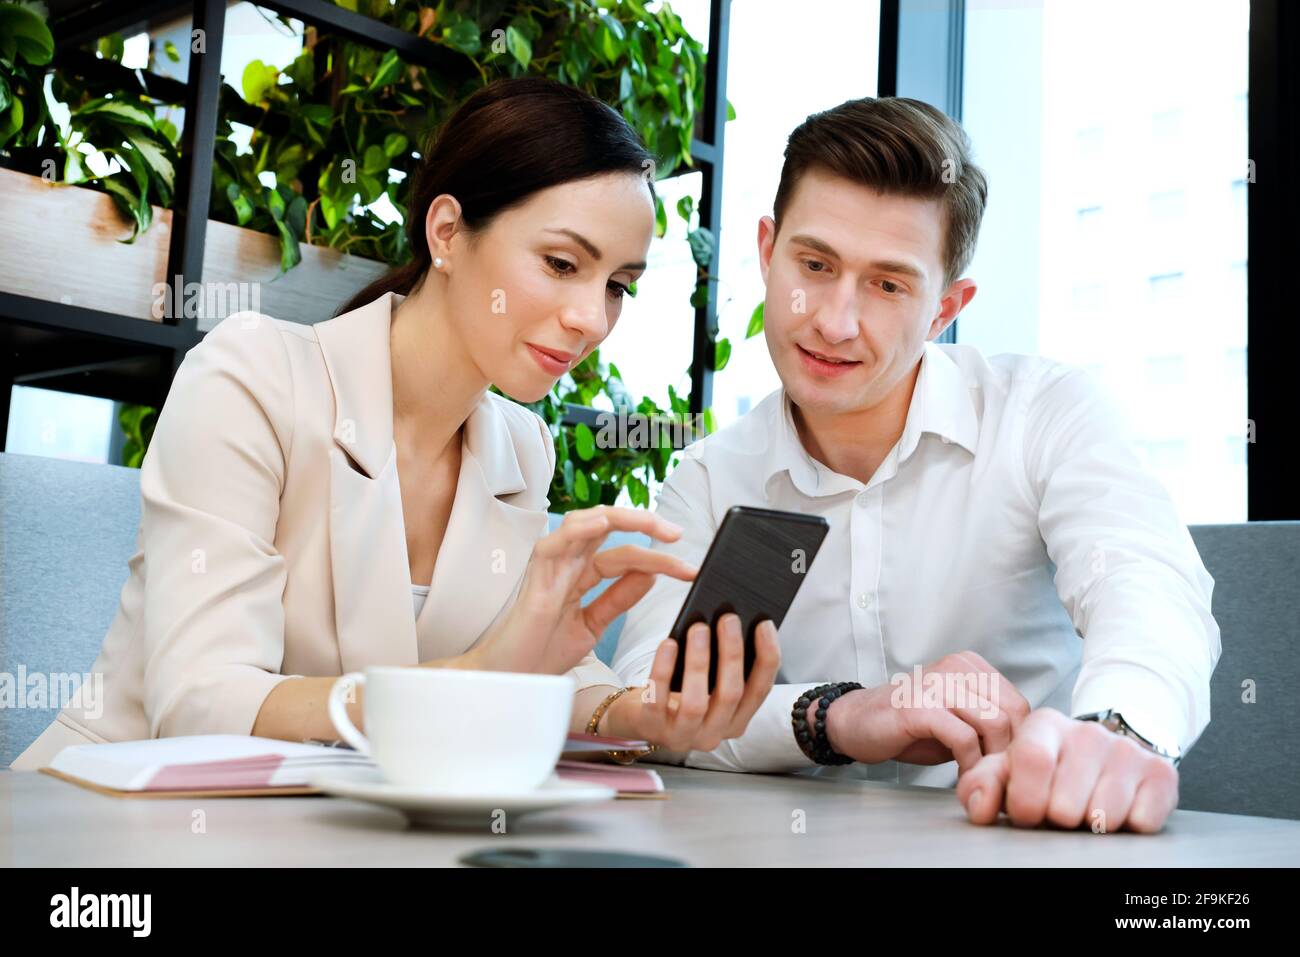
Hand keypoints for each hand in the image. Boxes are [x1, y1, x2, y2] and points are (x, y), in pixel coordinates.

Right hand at [468, 506, 696, 674]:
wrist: (511, 680)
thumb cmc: (542, 652)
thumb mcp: (593, 625)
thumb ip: (618, 598)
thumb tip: (651, 574)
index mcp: (581, 574)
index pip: (625, 555)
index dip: (659, 560)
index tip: (690, 569)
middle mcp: (567, 563)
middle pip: (609, 527)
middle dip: (646, 525)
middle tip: (679, 535)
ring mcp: (551, 566)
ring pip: (586, 524)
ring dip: (623, 520)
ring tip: (655, 526)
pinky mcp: (535, 577)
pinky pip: (555, 543)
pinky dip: (578, 530)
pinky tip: (602, 525)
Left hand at [603, 613, 780, 751]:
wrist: (640, 717)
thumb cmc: (680, 691)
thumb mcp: (708, 684)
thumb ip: (724, 665)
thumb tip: (732, 623)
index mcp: (736, 721)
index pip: (760, 690)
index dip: (766, 657)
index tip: (764, 624)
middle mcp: (714, 734)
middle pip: (731, 695)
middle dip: (732, 654)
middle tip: (729, 618)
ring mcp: (682, 735)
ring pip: (696, 702)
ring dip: (699, 662)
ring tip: (698, 628)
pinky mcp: (652, 728)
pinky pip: (658, 700)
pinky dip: (664, 669)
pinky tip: (669, 644)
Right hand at [822, 651, 1031, 773]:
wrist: (855, 723)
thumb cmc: (909, 727)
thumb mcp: (956, 717)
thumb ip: (988, 722)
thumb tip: (1028, 749)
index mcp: (969, 665)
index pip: (1019, 704)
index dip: (1020, 741)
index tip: (1008, 769)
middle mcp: (955, 667)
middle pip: (1013, 714)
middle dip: (1010, 753)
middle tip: (999, 780)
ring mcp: (936, 683)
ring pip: (993, 724)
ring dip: (992, 761)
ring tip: (982, 780)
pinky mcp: (918, 706)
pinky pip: (963, 737)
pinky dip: (969, 764)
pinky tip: (962, 778)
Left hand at [956, 707, 1179, 832]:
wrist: (1106, 759)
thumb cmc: (1048, 772)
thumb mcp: (1008, 773)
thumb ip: (982, 785)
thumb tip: (982, 808)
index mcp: (1045, 724)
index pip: (1032, 760)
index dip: (1025, 800)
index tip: (1026, 814)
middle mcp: (1089, 732)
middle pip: (1065, 802)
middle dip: (1057, 819)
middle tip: (1060, 810)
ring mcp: (1128, 750)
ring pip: (1103, 817)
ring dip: (1090, 825)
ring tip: (1085, 809)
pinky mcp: (1162, 773)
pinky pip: (1142, 821)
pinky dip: (1127, 827)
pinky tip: (1117, 810)